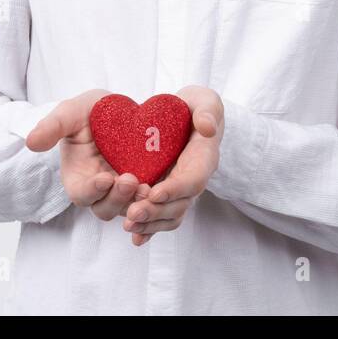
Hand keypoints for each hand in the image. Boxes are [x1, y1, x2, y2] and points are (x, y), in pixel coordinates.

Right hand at [25, 89, 151, 221]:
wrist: (121, 110)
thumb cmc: (90, 112)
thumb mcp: (72, 112)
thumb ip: (53, 126)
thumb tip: (31, 142)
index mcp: (78, 178)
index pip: (82, 195)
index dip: (92, 190)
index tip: (104, 178)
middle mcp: (101, 191)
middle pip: (106, 208)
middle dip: (118, 198)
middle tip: (131, 180)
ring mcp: (124, 192)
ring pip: (129, 210)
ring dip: (138, 203)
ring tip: (149, 188)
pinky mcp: (145, 188)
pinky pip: (150, 204)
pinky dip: (155, 203)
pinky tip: (163, 192)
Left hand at [123, 85, 222, 246]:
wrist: (188, 117)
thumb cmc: (195, 107)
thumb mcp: (204, 100)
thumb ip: (207, 111)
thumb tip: (207, 127)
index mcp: (204, 158)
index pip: (193, 179)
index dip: (175, 188)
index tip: (154, 193)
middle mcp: (193, 179)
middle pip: (179, 204)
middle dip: (156, 211)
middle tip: (133, 213)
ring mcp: (179, 190)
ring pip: (170, 215)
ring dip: (150, 223)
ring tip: (129, 224)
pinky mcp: (166, 195)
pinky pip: (161, 217)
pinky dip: (150, 230)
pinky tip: (136, 238)